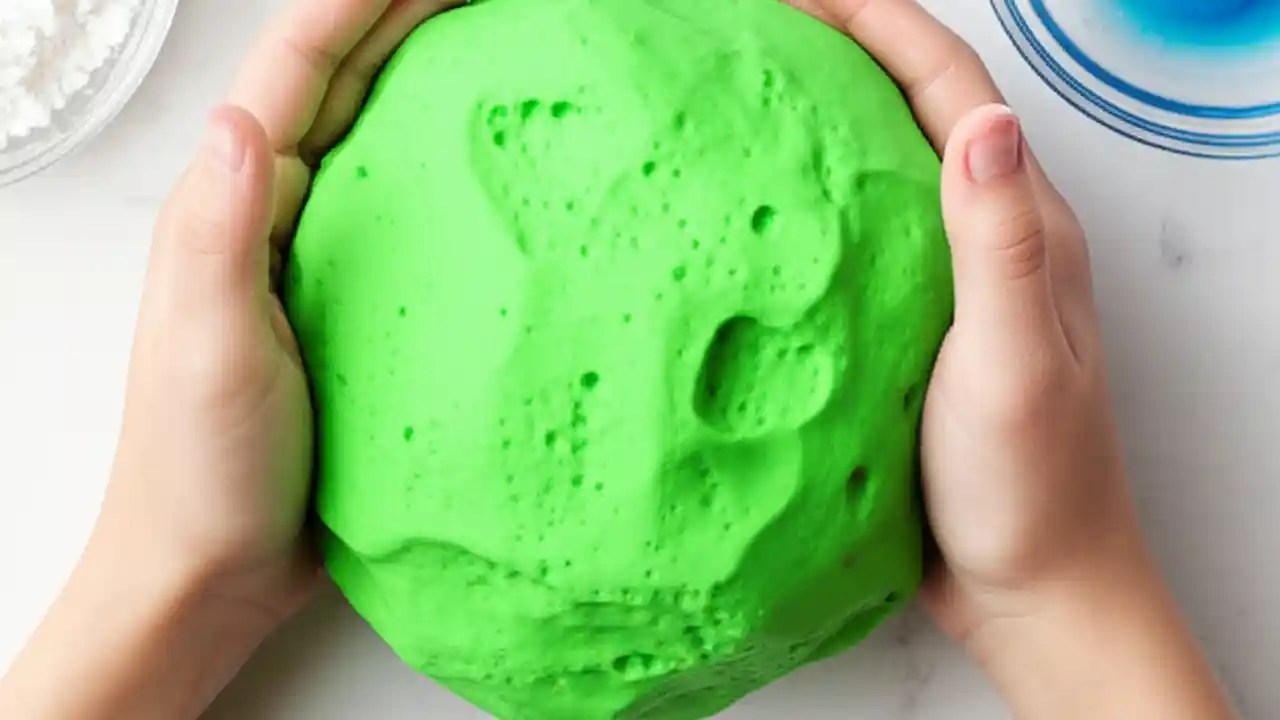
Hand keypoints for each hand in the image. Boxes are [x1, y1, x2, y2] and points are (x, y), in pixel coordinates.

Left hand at [0, 2, 458, 717]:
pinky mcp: (367, 314)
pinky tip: (505, 179)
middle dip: (407, 23)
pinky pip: (418, 224)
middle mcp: (279, 219)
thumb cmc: (197, 467)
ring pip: (386, 147)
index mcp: (233, 208)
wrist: (217, 570)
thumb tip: (247, 122)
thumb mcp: (202, 346)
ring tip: (500, 48)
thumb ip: (219, 235)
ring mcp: (325, 265)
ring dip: (435, 85)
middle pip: (348, 89)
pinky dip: (458, 182)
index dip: (357, 6)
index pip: (297, 74)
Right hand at [787, 1, 1232, 716]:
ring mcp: (945, 287)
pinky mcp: (908, 333)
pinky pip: (856, 244)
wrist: (1031, 589)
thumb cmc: (1031, 490)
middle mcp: (985, 241)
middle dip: (841, 54)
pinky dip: (809, 211)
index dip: (879, 24)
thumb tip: (990, 125)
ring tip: (743, 107)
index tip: (797, 1)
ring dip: (822, 126)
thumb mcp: (1014, 364)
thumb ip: (1000, 247)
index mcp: (1022, 228)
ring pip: (880, 175)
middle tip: (753, 40)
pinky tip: (756, 226)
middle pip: (914, 111)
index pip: (953, 88)